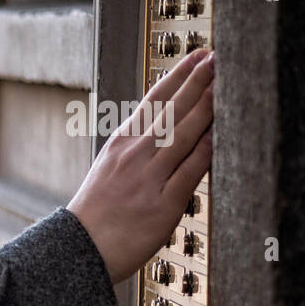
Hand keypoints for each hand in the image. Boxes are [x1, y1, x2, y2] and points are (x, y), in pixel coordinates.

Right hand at [66, 48, 214, 285]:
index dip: (178, 76)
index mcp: (120, 144)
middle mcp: (133, 156)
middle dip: (197, 81)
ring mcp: (148, 178)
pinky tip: (219, 134)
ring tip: (225, 85)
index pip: (153, 101)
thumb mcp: (110, 170)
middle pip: (171, 111)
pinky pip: (189, 171)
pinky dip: (206, 150)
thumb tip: (169, 129)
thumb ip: (138, 149)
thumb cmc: (96, 214)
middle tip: (218, 58)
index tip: (198, 56)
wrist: (79, 250)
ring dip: (206, 107)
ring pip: (181, 135)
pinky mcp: (162, 203)